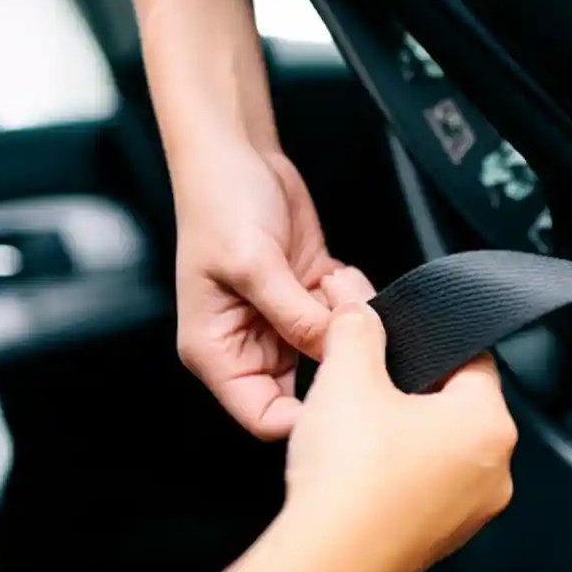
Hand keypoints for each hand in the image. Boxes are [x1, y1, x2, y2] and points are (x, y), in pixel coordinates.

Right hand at [171, 143, 346, 437]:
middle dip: (336, 359)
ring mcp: (284, 319)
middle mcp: (250, 342)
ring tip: (331, 284)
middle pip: (308, 386)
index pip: (263, 416)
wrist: (236, 154)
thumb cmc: (217, 204)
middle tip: (347, 328)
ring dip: (346, 321)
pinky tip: (335, 271)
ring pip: (335, 349)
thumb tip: (334, 354)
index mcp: (218, 351)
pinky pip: (346, 316)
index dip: (304, 417)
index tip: (343, 395)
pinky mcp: (310, 295)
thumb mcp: (253, 265)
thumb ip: (295, 316)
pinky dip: (353, 297)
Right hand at [283, 269, 516, 571]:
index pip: (473, 360)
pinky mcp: (441, 540)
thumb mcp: (347, 377)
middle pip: (458, 408)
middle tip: (369, 390)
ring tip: (358, 435)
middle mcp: (496, 470)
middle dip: (414, 394)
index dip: (429, 345)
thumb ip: (357, 330)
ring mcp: (472, 511)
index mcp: (492, 423)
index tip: (397, 345)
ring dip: (405, 438)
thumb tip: (359, 312)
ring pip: (441, 453)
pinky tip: (360, 477)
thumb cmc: (351, 477)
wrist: (329, 563)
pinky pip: (426, 492)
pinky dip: (398, 479)